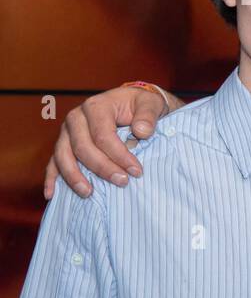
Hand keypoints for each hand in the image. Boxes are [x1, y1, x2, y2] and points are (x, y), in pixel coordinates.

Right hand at [43, 86, 169, 198]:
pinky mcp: (63, 143)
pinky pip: (53, 161)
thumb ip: (148, 115)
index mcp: (96, 106)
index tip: (136, 171)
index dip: (119, 155)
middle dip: (102, 168)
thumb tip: (141, 132)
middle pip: (82, 147)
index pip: (103, 135)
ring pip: (63, 156)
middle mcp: (76, 118)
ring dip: (74, 176)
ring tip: (88, 193)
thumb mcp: (150, 103)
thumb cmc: (140, 104)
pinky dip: (51, 178)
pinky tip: (51, 194)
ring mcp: (67, 132)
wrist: (130, 103)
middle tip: (122, 182)